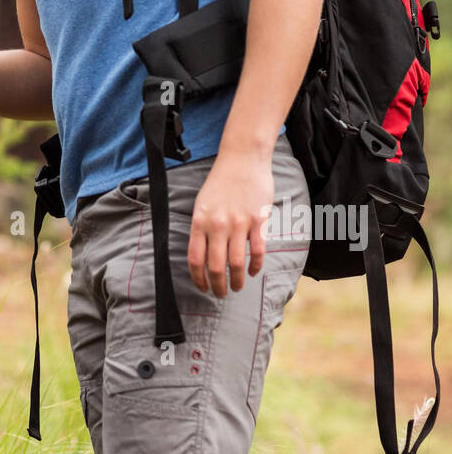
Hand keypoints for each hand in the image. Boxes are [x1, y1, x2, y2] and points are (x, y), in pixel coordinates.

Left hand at [186, 151, 273, 296]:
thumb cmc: (220, 182)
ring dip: (236, 281)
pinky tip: (252, 272)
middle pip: (216, 266)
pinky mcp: (258, 220)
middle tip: (220, 294)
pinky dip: (254, 266)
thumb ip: (201, 228)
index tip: (203, 288)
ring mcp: (239, 223)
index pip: (195, 258)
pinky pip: (257, 251)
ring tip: (236, 287)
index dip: (198, 278)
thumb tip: (201, 256)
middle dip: (217, 286)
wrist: (242, 159)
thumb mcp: (202, 203)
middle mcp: (218, 224)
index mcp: (200, 221)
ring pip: (236, 263)